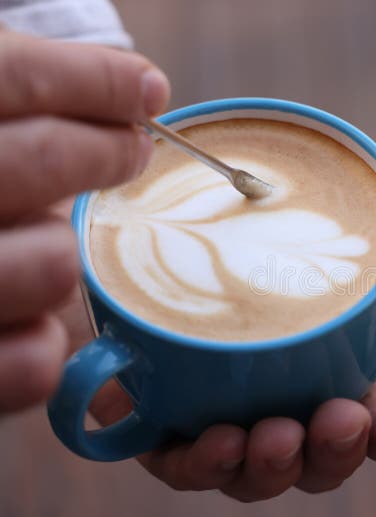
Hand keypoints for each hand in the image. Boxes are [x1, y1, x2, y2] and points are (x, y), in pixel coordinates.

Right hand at [0, 30, 169, 412]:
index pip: (12, 77)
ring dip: (58, 253)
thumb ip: (14, 90)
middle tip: (127, 151)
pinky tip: (22, 320)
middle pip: (41, 163)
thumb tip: (137, 87)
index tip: (144, 91)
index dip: (94, 81)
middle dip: (105, 153)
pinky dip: (42, 343)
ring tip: (29, 246)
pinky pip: (33, 362)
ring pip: (54, 262)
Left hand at [87, 212, 375, 500]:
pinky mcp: (162, 420)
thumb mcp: (338, 226)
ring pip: (251, 475)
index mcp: (329, 378)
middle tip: (341, 417)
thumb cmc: (272, 229)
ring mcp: (223, 418)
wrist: (177, 214)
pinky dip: (199, 464)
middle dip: (334, 453)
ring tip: (276, 433)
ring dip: (271, 467)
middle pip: (314, 463)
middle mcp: (279, 406)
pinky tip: (215, 438)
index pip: (370, 425)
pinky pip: (179, 462)